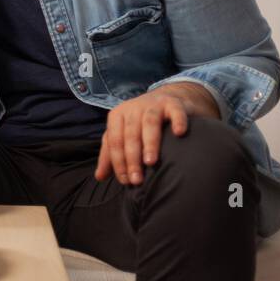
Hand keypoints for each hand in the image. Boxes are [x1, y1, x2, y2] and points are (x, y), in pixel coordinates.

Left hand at [95, 83, 219, 185]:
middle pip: (130, 134)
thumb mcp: (122, 135)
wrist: (165, 99)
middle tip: (137, 179)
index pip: (114, 141)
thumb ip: (110, 154)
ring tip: (150, 162)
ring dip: (149, 143)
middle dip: (132, 159)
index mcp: (117, 116)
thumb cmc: (140, 123)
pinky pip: (176, 112)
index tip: (125, 181)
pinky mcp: (173, 103)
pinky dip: (178, 121)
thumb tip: (100, 177)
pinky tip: (179, 133)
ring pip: (149, 123)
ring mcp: (153, 104)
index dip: (118, 162)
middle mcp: (133, 108)